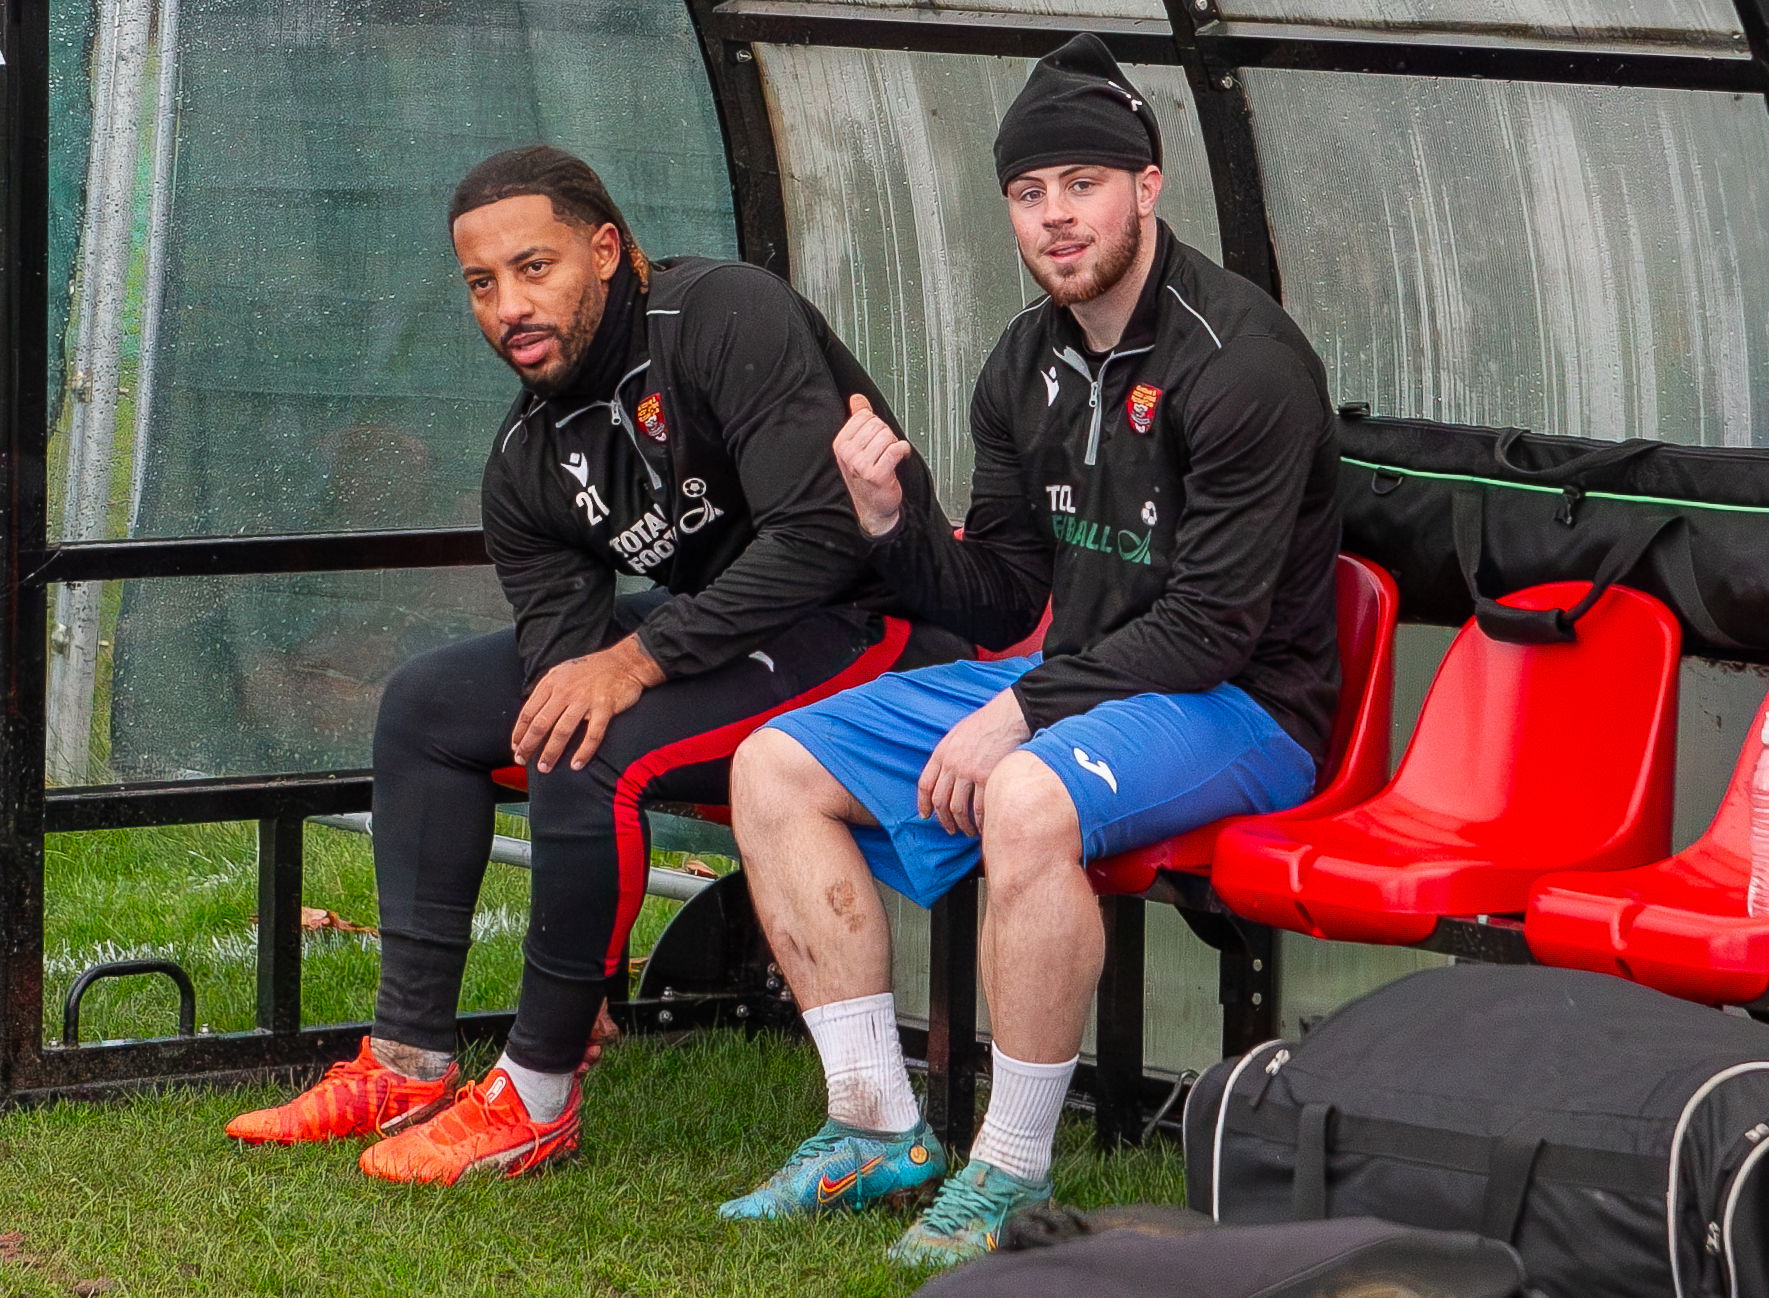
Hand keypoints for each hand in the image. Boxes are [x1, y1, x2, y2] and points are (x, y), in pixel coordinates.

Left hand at [511, 635, 663, 772]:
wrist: (625, 662)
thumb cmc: (592, 669)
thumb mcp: (563, 672)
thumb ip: (548, 690)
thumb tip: (532, 713)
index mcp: (552, 683)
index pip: (529, 711)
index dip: (519, 732)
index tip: (515, 747)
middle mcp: (565, 692)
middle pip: (541, 724)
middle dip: (529, 745)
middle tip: (522, 761)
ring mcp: (585, 700)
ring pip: (562, 731)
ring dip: (551, 752)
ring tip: (544, 767)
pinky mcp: (604, 708)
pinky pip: (592, 735)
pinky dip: (584, 752)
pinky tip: (576, 765)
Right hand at [833, 393, 911, 537]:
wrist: (873, 507)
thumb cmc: (866, 477)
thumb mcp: (857, 447)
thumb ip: (858, 419)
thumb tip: (857, 398)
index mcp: (841, 444)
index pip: (864, 416)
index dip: (876, 424)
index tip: (875, 439)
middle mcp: (848, 454)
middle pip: (877, 424)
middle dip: (886, 434)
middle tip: (884, 450)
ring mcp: (861, 465)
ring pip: (887, 436)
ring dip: (895, 445)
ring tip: (890, 457)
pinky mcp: (877, 474)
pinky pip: (896, 449)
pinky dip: (904, 451)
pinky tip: (900, 458)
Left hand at [918, 688, 1031, 835]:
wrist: (1008, 717)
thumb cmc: (985, 724)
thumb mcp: (956, 735)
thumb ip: (947, 755)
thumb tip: (943, 776)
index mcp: (941, 754)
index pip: (925, 785)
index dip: (923, 803)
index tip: (925, 815)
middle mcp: (952, 765)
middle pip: (940, 801)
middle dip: (944, 820)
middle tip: (950, 829)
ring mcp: (969, 773)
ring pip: (959, 808)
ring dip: (962, 825)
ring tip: (968, 831)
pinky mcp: (987, 778)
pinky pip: (980, 808)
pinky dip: (981, 821)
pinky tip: (984, 826)